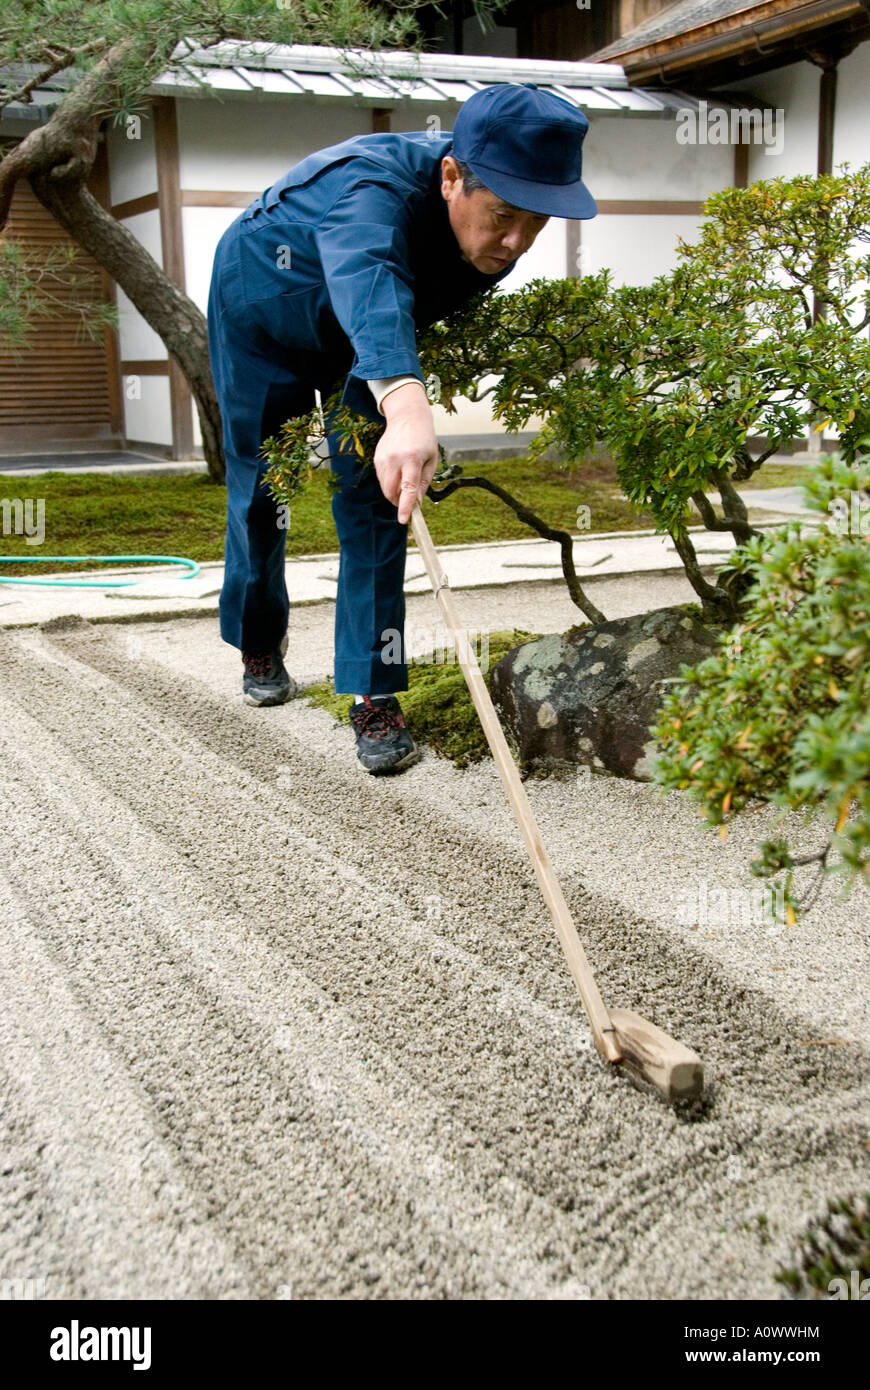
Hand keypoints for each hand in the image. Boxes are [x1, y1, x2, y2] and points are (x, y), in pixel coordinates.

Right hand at [373, 381, 438, 524]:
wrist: (407, 417)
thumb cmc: (424, 439)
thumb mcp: (431, 460)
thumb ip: (424, 482)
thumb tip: (416, 502)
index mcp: (412, 459)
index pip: (408, 487)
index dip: (406, 506)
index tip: (404, 520)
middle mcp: (395, 459)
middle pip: (391, 492)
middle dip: (399, 502)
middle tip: (407, 501)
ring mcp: (383, 459)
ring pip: (385, 487)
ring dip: (395, 492)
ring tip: (405, 481)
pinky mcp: (377, 458)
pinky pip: (382, 479)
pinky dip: (390, 483)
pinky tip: (398, 472)